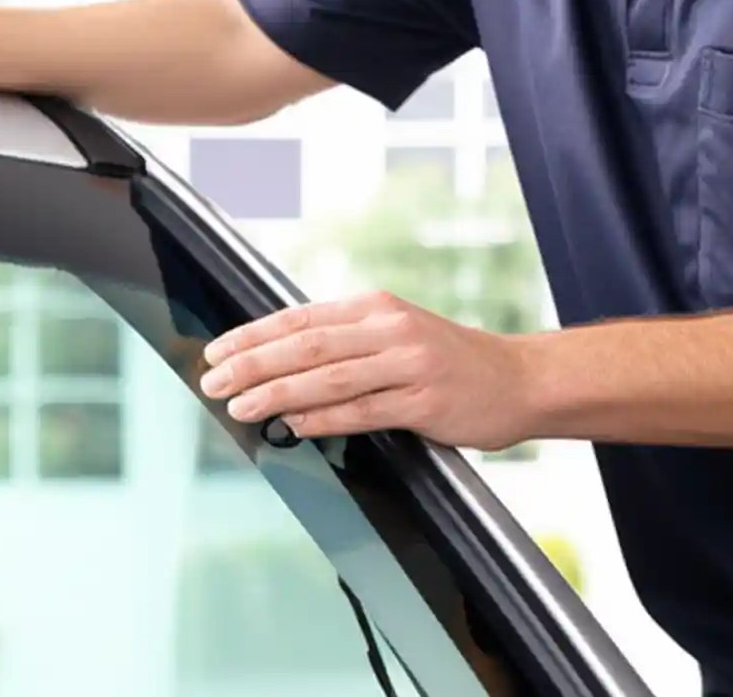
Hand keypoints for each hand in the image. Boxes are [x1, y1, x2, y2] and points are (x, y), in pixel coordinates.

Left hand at [199, 292, 536, 450]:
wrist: (519, 379)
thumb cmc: (448, 360)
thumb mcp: (396, 332)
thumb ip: (345, 340)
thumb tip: (278, 358)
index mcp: (375, 307)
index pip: (299, 318)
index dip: (252, 335)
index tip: (216, 352)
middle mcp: (390, 328)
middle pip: (306, 345)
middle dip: (252, 364)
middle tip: (213, 381)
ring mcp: (409, 363)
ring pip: (328, 377)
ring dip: (277, 393)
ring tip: (240, 405)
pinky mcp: (424, 401)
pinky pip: (362, 410)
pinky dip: (322, 417)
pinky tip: (292, 425)